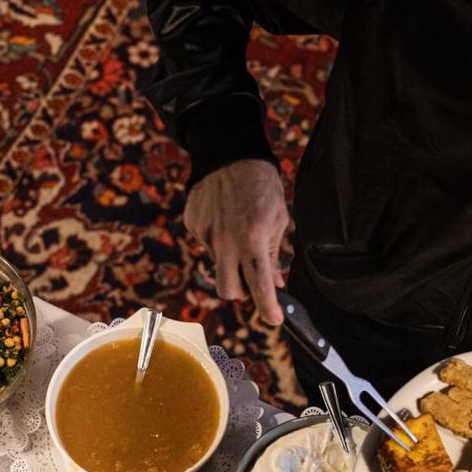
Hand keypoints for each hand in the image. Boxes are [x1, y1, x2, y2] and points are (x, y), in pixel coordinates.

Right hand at [185, 158, 289, 324]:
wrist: (229, 152)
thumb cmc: (261, 183)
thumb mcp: (278, 217)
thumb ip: (274, 254)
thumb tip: (275, 283)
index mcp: (253, 239)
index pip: (260, 287)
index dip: (268, 309)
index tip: (275, 320)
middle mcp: (227, 242)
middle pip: (229, 291)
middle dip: (242, 292)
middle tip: (252, 279)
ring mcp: (206, 234)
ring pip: (217, 267)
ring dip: (230, 263)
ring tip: (239, 237)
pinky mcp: (193, 225)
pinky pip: (206, 244)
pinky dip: (217, 240)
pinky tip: (225, 219)